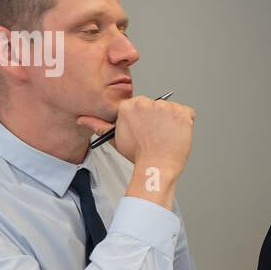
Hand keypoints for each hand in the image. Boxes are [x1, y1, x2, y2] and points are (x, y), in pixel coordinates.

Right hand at [78, 96, 194, 170]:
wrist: (156, 167)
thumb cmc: (138, 154)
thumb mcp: (115, 138)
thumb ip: (99, 125)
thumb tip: (82, 119)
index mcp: (129, 105)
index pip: (141, 107)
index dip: (146, 121)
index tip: (147, 131)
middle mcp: (146, 102)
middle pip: (156, 106)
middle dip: (158, 119)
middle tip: (157, 136)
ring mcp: (165, 107)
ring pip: (172, 110)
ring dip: (172, 122)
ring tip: (166, 137)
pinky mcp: (182, 112)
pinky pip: (188, 113)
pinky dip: (186, 123)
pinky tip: (177, 135)